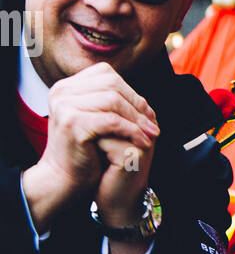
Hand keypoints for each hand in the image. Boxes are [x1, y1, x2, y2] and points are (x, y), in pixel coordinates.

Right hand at [21, 64, 158, 231]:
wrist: (64, 179)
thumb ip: (111, 103)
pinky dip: (132, 130)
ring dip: (137, 119)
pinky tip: (142, 142)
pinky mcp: (73, 123)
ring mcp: (65, 106)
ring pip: (113, 101)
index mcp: (66, 86)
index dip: (130, 92)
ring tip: (151, 134)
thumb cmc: (84, 151)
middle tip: (153, 124)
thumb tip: (145, 101)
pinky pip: (112, 121)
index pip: (106, 75)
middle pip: (111, 85)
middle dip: (136, 104)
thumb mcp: (95, 119)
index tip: (146, 111)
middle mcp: (62, 92)